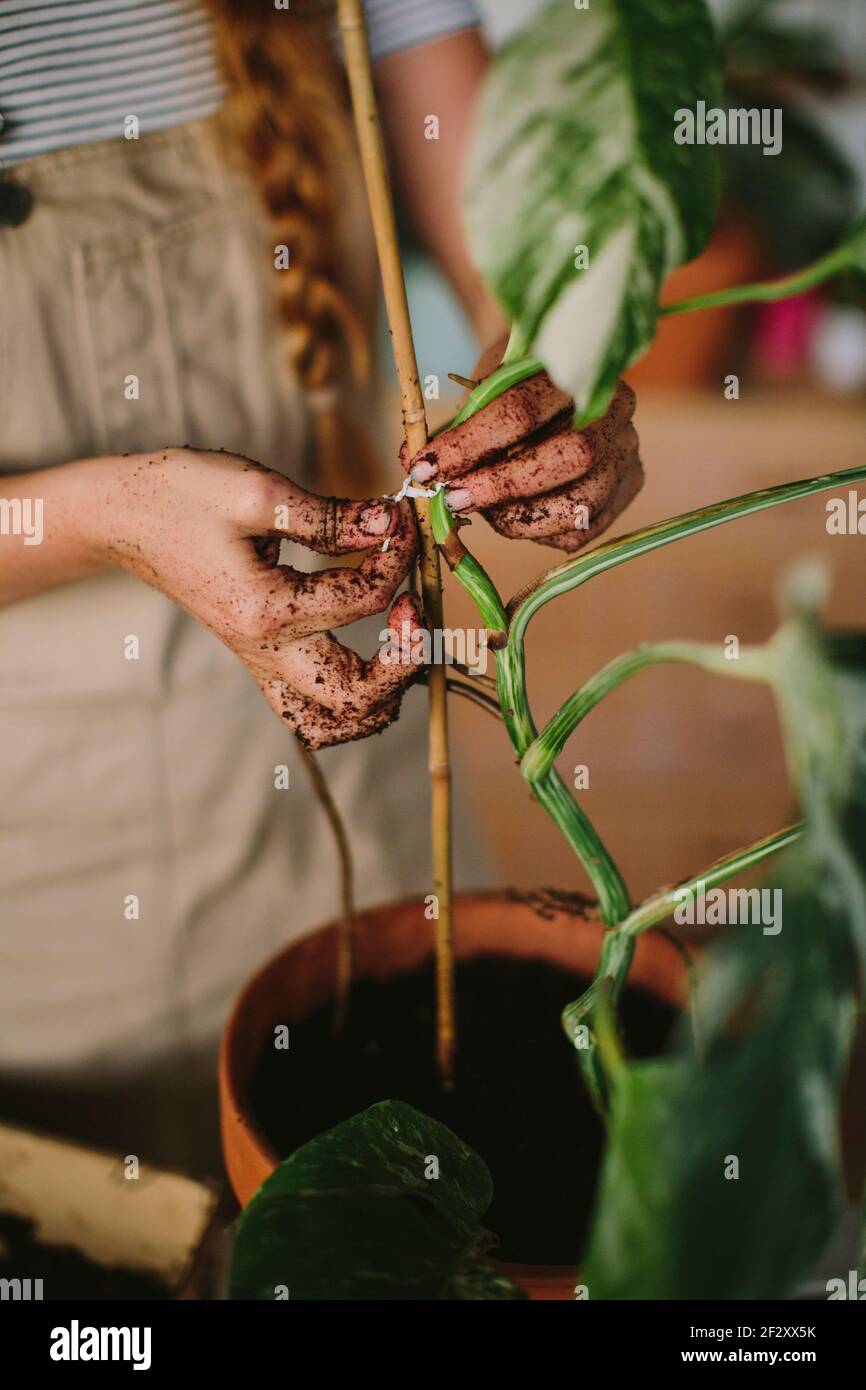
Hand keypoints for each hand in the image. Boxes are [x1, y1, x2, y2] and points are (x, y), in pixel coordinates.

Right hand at [85, 449, 424, 747]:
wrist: (124, 518)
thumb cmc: (182, 495)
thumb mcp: (258, 491)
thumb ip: (330, 517)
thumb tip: (387, 522)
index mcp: (267, 609)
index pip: (365, 599)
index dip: (398, 555)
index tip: (401, 518)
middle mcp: (264, 651)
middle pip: (357, 697)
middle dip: (405, 660)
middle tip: (413, 607)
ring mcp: (259, 663)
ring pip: (334, 723)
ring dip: (381, 695)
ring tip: (398, 642)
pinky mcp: (258, 661)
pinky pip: (308, 713)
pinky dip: (348, 704)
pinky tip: (367, 660)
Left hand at [403, 346, 642, 551]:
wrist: (558, 382)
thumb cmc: (512, 384)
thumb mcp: (481, 387)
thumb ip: (452, 425)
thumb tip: (409, 463)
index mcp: (576, 369)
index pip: (524, 411)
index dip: (469, 445)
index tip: (425, 468)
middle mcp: (616, 409)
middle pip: (570, 458)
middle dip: (502, 485)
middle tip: (454, 499)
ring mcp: (628, 452)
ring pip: (580, 504)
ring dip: (518, 517)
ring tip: (483, 508)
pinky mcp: (627, 489)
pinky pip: (580, 531)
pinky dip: (537, 531)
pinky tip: (513, 514)